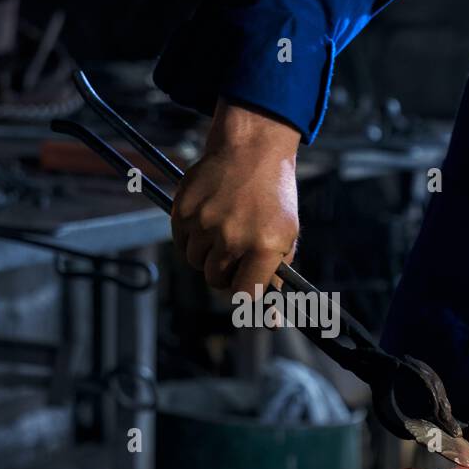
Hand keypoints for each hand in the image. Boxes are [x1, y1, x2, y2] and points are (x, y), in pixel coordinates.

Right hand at [171, 98, 300, 294]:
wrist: (251, 148)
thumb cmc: (273, 196)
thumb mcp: (286, 235)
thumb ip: (276, 276)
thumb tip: (269, 320)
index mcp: (264, 246)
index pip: (244, 294)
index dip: (243, 293)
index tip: (245, 285)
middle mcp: (232, 237)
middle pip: (216, 280)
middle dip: (224, 271)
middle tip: (235, 250)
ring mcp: (205, 223)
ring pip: (196, 262)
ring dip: (206, 252)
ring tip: (223, 227)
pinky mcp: (183, 211)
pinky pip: (181, 242)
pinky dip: (191, 236)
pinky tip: (208, 216)